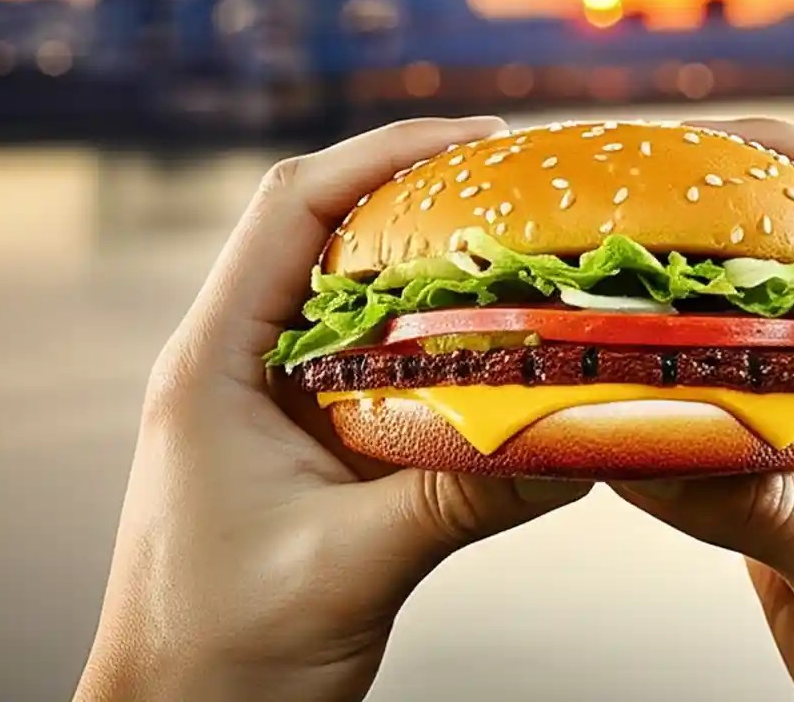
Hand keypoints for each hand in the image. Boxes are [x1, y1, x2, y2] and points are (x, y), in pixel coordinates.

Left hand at [74, 117, 592, 701]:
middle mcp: (240, 368)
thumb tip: (578, 444)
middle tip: (520, 195)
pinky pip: (383, 372)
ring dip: (438, 278)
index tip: (476, 143)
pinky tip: (499, 361)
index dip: (384, 157)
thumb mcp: (351, 565)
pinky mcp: (311, 447)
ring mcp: (276, 408)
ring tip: (522, 262)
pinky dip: (443, 352)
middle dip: (425, 203)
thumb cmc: (219, 656)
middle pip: (331, 238)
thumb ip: (464, 495)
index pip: (292, 210)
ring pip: (361, 304)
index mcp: (215, 366)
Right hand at [613, 119, 793, 701]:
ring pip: (752, 348)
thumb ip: (769, 511)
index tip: (712, 142)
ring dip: (684, 323)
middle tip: (627, 213)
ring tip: (601, 298)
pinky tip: (615, 409)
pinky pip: (724, 429)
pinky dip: (669, 412)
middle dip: (719, 228)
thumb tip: (645, 454)